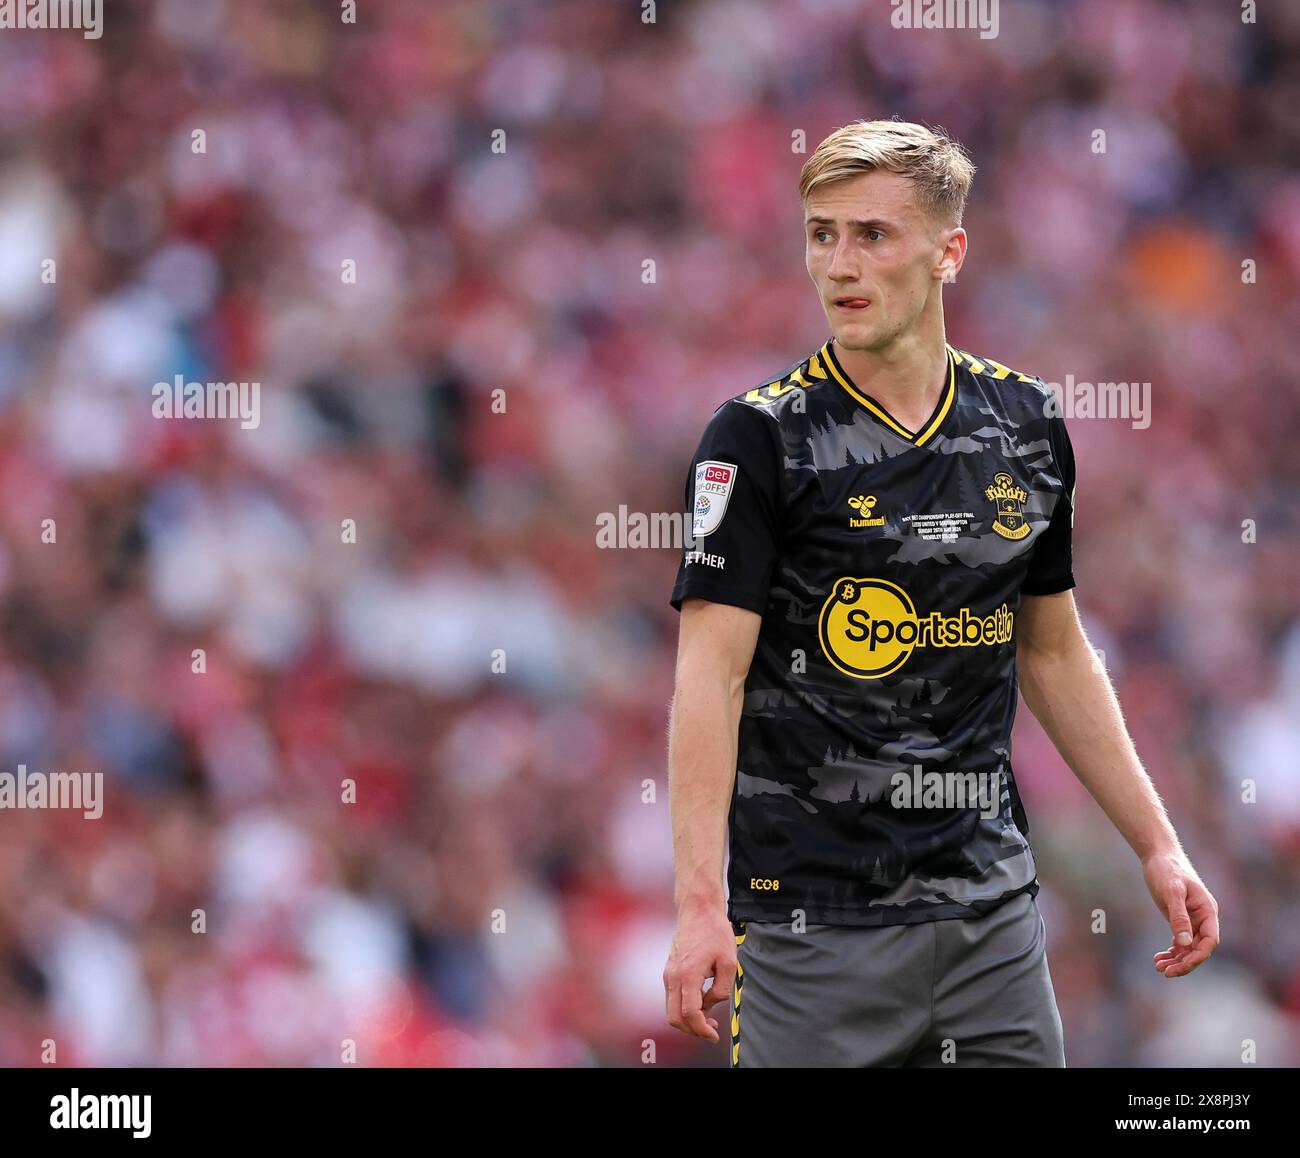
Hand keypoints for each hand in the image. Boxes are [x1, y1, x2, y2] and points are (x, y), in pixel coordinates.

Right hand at [663, 903, 736, 1041]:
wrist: (697, 910)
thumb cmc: (714, 932)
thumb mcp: (729, 961)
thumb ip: (721, 988)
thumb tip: (710, 1003)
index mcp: (688, 975)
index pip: (690, 1014)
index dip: (702, 1030)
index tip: (714, 1035)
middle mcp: (673, 977)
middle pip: (675, 1018)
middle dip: (693, 1030)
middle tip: (711, 1030)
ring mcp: (668, 974)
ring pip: (671, 1009)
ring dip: (688, 1019)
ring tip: (710, 1017)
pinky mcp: (669, 971)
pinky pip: (673, 998)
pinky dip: (684, 1007)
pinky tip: (702, 1002)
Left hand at [1143, 849, 1219, 978]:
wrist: (1158, 855)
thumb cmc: (1167, 869)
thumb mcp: (1172, 891)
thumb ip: (1178, 917)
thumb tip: (1184, 944)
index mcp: (1207, 910)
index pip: (1210, 940)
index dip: (1198, 955)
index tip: (1182, 965)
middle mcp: (1203, 917)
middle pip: (1199, 947)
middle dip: (1185, 962)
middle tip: (1165, 972)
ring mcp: (1191, 919)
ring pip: (1188, 947)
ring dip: (1176, 960)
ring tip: (1158, 967)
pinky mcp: (1179, 919)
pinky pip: (1179, 941)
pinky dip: (1171, 951)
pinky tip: (1158, 959)